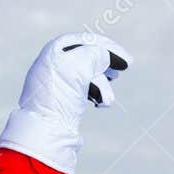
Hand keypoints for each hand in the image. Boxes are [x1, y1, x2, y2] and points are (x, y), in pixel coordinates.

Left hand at [0, 32, 132, 173]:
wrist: (45, 131)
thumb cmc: (60, 97)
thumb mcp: (79, 67)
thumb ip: (95, 54)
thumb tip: (104, 57)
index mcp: (55, 50)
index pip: (88, 41)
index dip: (110, 49)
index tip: (128, 62)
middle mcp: (55, 62)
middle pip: (89, 56)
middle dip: (106, 65)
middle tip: (122, 71)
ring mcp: (58, 81)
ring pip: (88, 74)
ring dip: (102, 84)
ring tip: (107, 98)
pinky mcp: (63, 99)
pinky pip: (83, 89)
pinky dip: (95, 93)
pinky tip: (100, 103)